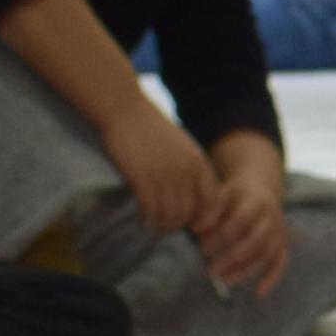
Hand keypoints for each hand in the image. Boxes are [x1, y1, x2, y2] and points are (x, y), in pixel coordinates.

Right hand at [101, 103, 215, 234]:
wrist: (125, 109)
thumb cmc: (151, 129)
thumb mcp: (182, 147)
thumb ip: (191, 169)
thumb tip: (195, 200)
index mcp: (199, 162)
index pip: (211, 203)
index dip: (205, 220)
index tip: (193, 226)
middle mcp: (186, 171)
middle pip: (190, 213)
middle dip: (179, 225)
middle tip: (167, 226)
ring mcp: (164, 175)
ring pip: (170, 216)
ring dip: (162, 226)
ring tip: (154, 226)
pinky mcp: (142, 178)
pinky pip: (151, 211)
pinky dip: (148, 220)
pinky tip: (142, 219)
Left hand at [188, 143, 291, 295]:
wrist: (262, 189)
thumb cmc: (235, 195)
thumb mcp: (222, 194)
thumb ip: (209, 210)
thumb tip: (195, 229)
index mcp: (256, 202)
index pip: (240, 222)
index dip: (221, 236)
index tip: (201, 247)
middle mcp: (271, 218)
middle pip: (255, 241)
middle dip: (232, 258)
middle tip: (211, 271)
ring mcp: (279, 232)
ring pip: (266, 255)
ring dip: (246, 270)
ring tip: (224, 281)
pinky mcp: (282, 244)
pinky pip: (280, 263)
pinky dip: (272, 278)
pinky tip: (259, 293)